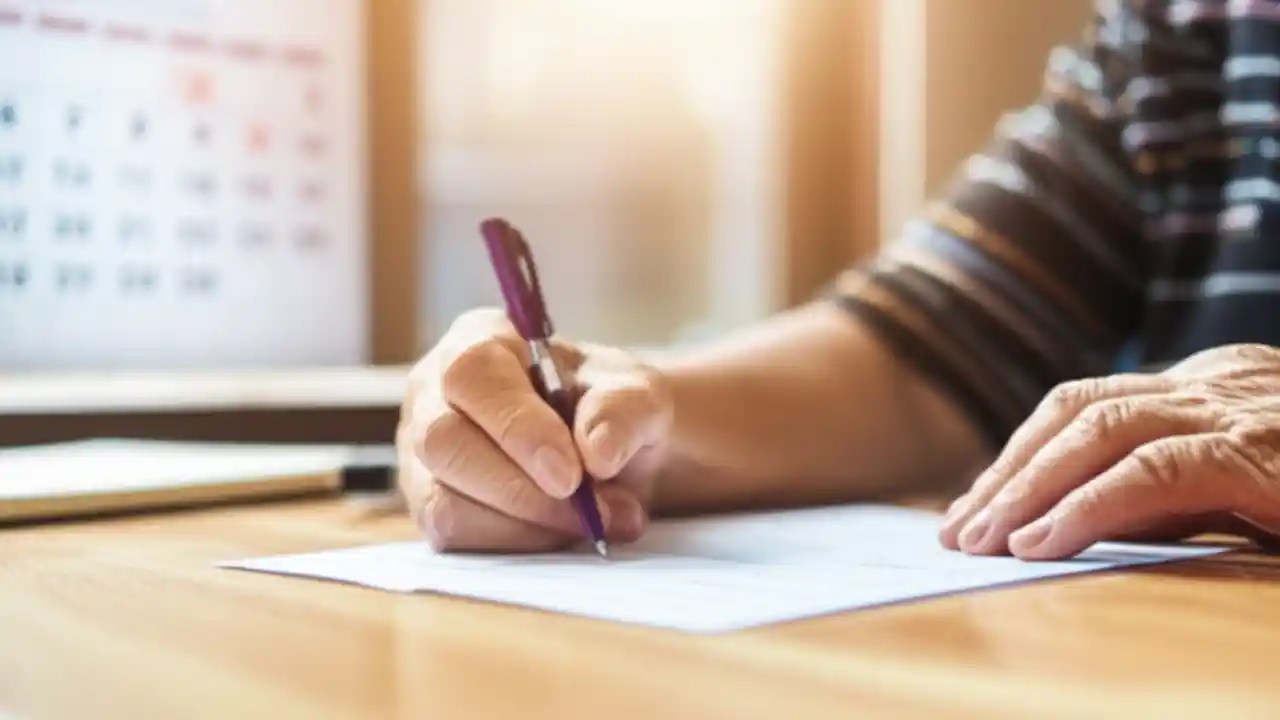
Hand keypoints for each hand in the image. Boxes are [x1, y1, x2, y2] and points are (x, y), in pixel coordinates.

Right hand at [396, 308, 672, 551]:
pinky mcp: (431, 507)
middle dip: (521, 491)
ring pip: (445, 502)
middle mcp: (434, 394)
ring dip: (527, 526)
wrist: (611, 454)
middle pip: (444, 443)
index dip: (517, 427)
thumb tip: (598, 452)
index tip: (569, 474)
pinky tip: (563, 533)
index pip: (473, 375)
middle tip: (591, 512)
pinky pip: (456, 538)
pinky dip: (518, 545)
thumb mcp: (638, 394)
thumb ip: (624, 410)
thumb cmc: (609, 409)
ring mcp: (423, 455)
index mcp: (479, 341)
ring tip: (596, 521)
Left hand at [939, 344, 1279, 559]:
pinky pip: (1158, 471)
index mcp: (1202, 388)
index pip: (1085, 407)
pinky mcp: (1259, 457)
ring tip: (983, 541)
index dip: (1020, 454)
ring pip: (1104, 429)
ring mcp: (1234, 414)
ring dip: (1031, 486)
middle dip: (1009, 474)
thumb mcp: (1234, 491)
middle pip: (1078, 413)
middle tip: (956, 531)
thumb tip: (1060, 522)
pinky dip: (1091, 505)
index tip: (972, 506)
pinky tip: (1046, 540)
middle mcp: (1211, 386)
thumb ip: (1156, 498)